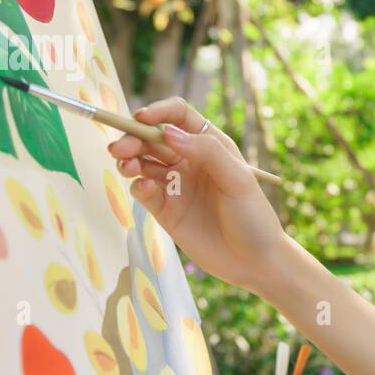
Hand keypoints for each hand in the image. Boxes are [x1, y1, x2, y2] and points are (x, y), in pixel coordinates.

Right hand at [106, 97, 286, 291]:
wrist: (254, 262)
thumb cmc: (253, 216)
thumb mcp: (238, 179)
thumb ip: (206, 152)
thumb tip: (168, 132)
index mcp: (210, 145)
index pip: (178, 116)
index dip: (158, 112)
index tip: (141, 118)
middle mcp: (189, 160)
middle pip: (152, 138)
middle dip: (133, 137)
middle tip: (120, 149)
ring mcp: (175, 185)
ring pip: (142, 162)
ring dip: (129, 160)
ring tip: (126, 166)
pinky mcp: (165, 210)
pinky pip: (144, 191)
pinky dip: (137, 186)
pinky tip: (143, 189)